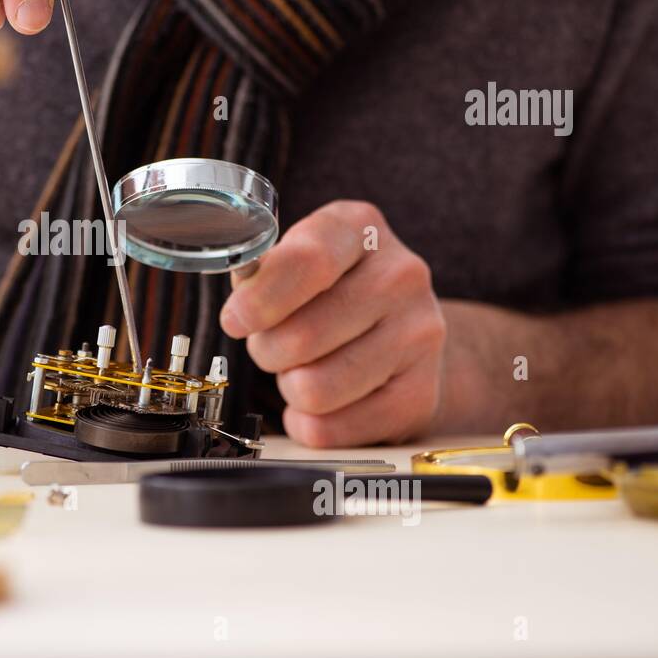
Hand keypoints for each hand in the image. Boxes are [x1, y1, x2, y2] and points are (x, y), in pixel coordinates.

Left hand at [219, 201, 446, 447]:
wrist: (405, 333)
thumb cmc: (331, 292)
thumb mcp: (295, 261)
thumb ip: (262, 276)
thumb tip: (242, 308)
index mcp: (360, 228)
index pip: (309, 261)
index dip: (260, 299)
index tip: (237, 320)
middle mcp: (401, 274)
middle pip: (302, 336)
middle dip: (268, 351)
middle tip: (275, 346)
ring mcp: (420, 334)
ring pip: (315, 389)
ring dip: (290, 388)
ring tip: (304, 370)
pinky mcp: (421, 393)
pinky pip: (332, 428)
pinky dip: (310, 423)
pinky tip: (323, 403)